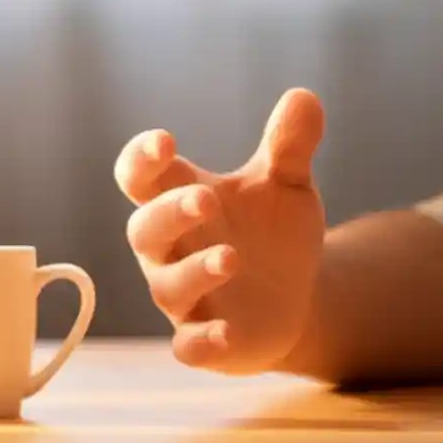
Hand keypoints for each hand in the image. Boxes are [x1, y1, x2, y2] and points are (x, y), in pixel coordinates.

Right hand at [115, 89, 325, 373]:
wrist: (293, 300)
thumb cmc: (270, 232)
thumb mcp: (286, 185)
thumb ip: (290, 145)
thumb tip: (304, 96)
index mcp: (177, 201)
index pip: (138, 177)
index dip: (141, 159)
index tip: (165, 141)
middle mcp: (168, 249)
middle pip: (144, 229)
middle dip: (169, 213)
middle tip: (205, 198)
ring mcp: (183, 296)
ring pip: (167, 285)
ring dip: (195, 271)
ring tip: (232, 258)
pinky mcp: (203, 340)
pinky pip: (187, 346)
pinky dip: (201, 341)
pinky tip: (226, 333)